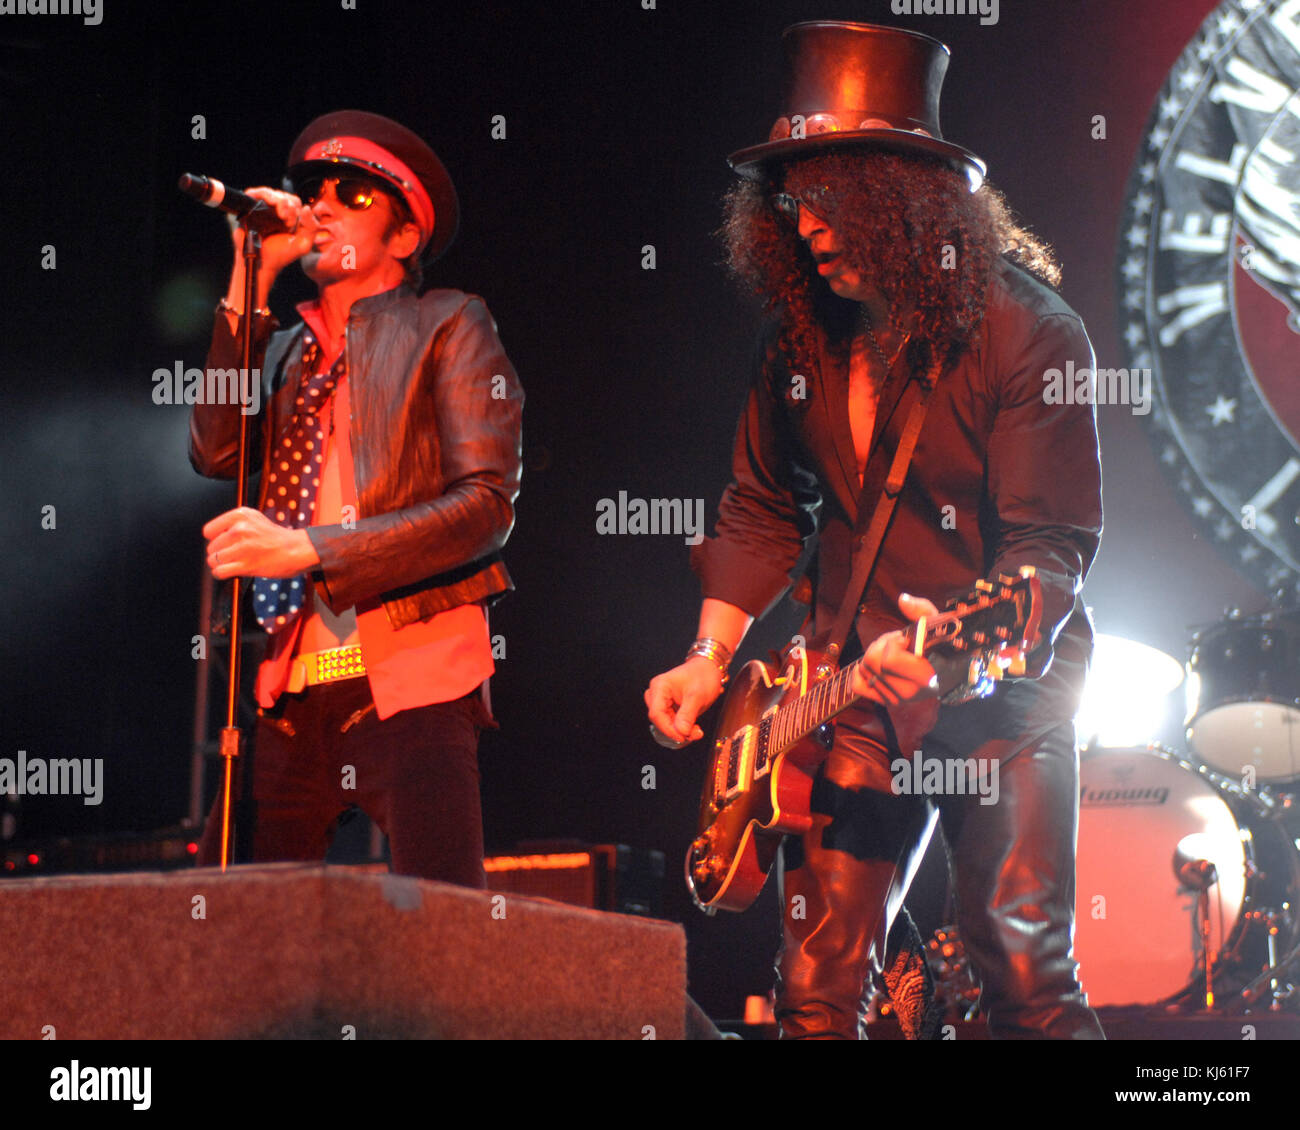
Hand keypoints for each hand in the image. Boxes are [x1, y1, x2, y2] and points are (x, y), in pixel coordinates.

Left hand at [203, 507, 319, 579]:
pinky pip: (219, 572)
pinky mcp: (246, 565)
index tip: (228, 543)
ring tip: (236, 563)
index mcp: (240, 515)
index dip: (216, 539)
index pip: (208, 531)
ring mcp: (243, 548)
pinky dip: (223, 574)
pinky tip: (233, 571)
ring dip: (222, 565)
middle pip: (211, 547)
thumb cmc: (277, 537)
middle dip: (221, 553)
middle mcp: (240, 529)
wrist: (298, 549)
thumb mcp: (255, 519)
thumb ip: (234, 524)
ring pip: (213, 560)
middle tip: (237, 555)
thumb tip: (212, 536)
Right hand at [228, 187, 318, 277]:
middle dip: (289, 207)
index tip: (293, 224)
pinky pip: (254, 193)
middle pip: (283, 195)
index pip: (294, 201)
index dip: (297, 209)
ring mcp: (261, 209)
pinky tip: (271, 203)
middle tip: (288, 223)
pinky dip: (264, 194)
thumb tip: (306, 208)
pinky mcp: (249, 209)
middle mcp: (273, 210)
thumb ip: (312, 226)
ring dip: (280, 201)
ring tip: (282, 216)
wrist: (264, 262)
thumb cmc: (283, 254)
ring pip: (271, 192)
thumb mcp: (304, 243)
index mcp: (287, 216)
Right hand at [645, 657, 724, 744]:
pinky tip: (694, 728)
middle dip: (676, 730)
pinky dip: (682, 728)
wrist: (710, 669)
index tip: (683, 736)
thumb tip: (681, 732)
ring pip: (665, 723)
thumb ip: (687, 714)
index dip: (668, 728)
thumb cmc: (703, 676)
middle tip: (694, 733)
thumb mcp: (697, 696)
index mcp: (660, 686)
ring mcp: (662, 700)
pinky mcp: (669, 706)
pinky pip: (671, 721)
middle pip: (659, 719)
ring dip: (680, 731)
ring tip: (697, 730)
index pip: (656, 713)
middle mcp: (657, 693)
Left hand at [853, 592, 940, 704]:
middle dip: (881, 644)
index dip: (894, 643)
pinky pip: (857, 685)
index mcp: (925, 677)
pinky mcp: (886, 701)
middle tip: (896, 642)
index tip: (906, 640)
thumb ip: (921, 610)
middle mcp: (910, 693)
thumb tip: (902, 599)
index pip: (889, 660)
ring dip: (874, 655)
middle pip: (871, 661)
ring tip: (892, 653)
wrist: (948, 670)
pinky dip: (859, 673)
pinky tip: (874, 665)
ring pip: (864, 669)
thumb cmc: (941, 646)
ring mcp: (897, 699)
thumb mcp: (937, 624)